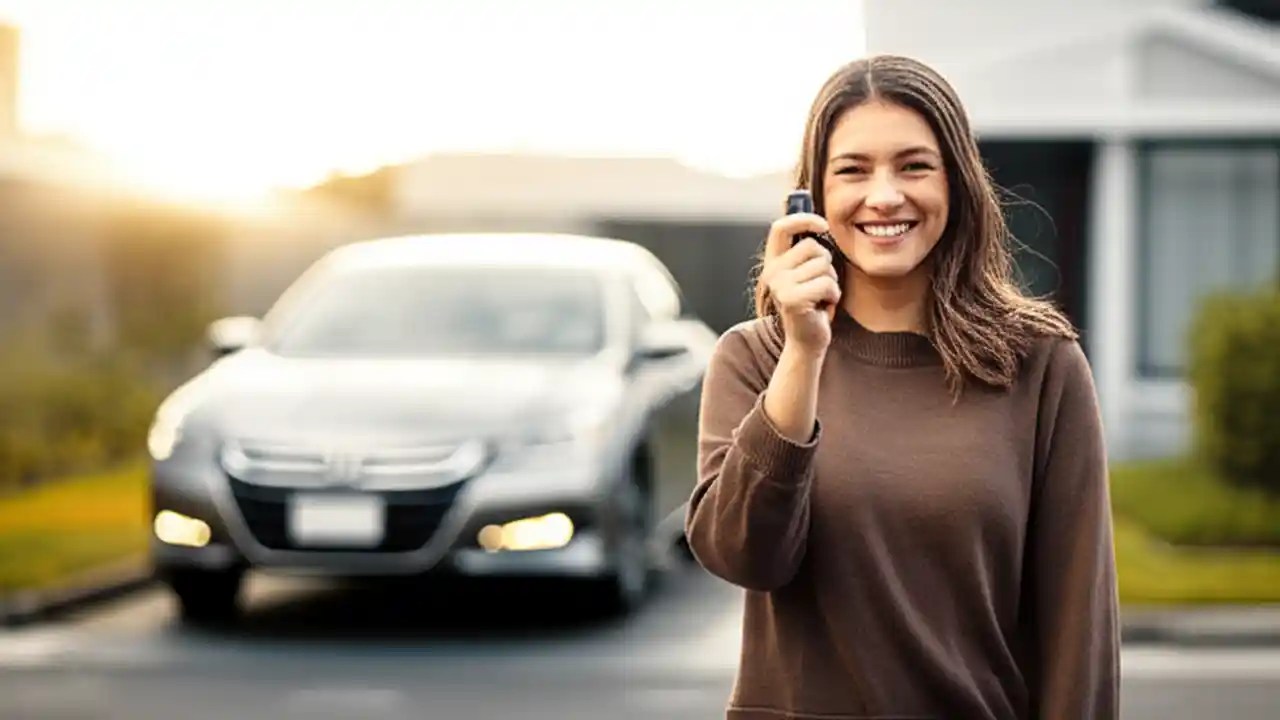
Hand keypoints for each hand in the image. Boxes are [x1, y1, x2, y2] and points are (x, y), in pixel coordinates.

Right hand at [760, 213, 840, 354]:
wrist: (807, 341)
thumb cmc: (812, 305)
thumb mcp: (807, 274)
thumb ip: (807, 252)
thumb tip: (820, 223)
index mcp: (773, 262)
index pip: (781, 227)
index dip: (803, 219)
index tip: (823, 225)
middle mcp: (772, 272)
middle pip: (813, 247)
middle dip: (827, 265)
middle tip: (819, 285)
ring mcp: (779, 286)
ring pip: (824, 266)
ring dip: (831, 282)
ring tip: (820, 297)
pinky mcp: (791, 300)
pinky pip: (827, 284)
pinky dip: (834, 296)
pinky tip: (823, 307)